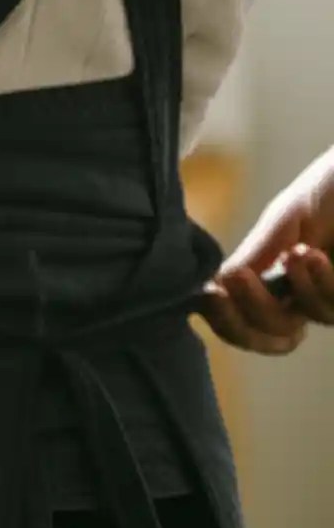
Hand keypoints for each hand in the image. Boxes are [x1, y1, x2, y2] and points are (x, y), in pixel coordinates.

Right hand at [203, 147, 333, 353]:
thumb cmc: (333, 189)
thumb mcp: (283, 222)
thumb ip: (253, 258)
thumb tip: (206, 292)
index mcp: (278, 282)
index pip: (244, 324)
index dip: (225, 321)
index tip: (208, 295)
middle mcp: (306, 298)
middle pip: (270, 338)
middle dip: (248, 314)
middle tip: (232, 280)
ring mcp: (333, 299)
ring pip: (300, 326)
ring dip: (292, 291)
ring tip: (295, 251)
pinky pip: (332, 311)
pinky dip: (317, 285)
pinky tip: (310, 254)